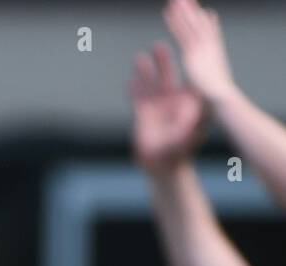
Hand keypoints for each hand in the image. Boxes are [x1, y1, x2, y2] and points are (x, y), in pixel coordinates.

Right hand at [130, 42, 205, 175]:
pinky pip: (137, 98)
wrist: (161, 166)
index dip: (187, 65)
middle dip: (164, 61)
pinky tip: (129, 81)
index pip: (188, 79)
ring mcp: (158, 107)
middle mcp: (174, 102)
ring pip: (151, 84)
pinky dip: (133, 90)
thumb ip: (188, 126)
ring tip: (140, 57)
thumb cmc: (179, 153)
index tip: (185, 51)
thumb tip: (191, 115)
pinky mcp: (143, 114)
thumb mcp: (186, 138)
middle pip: (168, 76)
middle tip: (159, 46)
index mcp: (188, 103)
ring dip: (146, 71)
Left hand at [165, 0, 237, 103]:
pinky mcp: (192, 52)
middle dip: (194, 12)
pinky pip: (183, 32)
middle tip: (187, 0)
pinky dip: (177, 20)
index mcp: (215, 57)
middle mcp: (211, 49)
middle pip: (201, 25)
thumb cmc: (218, 99)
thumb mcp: (213, 88)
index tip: (208, 14)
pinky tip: (169, 10)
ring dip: (184, 10)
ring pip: (192, 24)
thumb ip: (209, 84)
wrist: (222, 100)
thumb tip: (213, 90)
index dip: (210, 25)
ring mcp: (203, 48)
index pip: (212, 36)